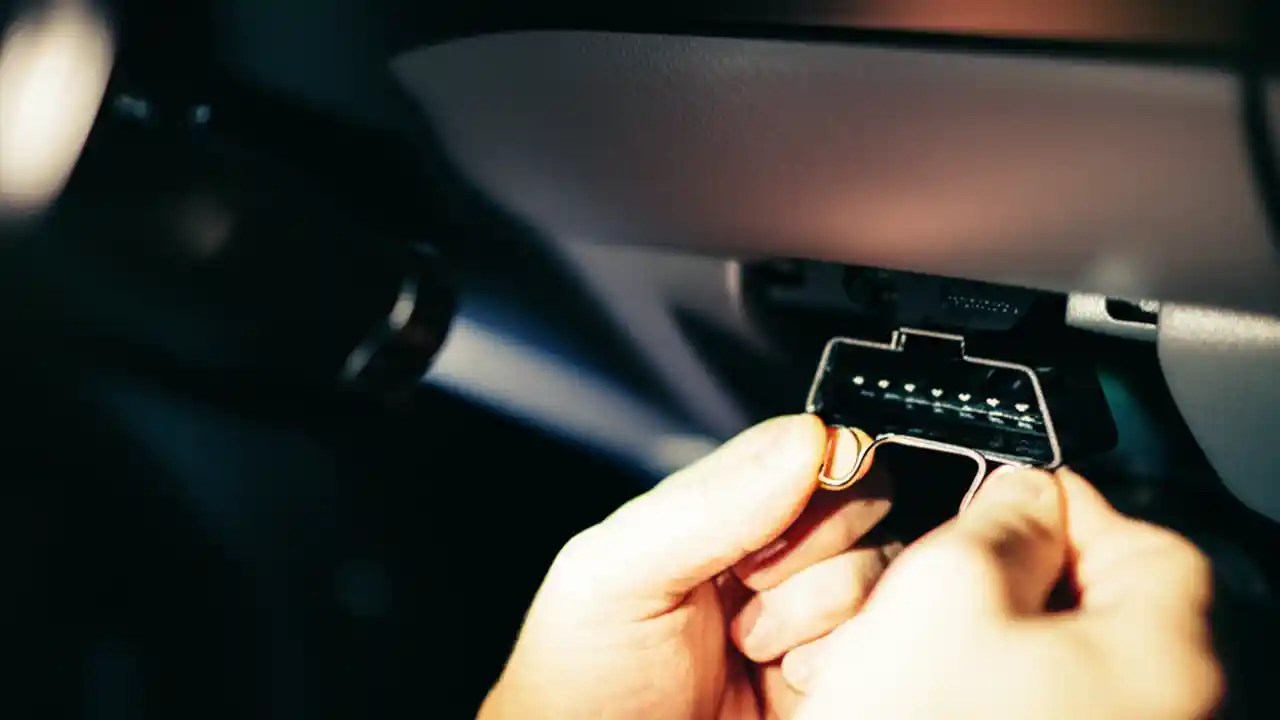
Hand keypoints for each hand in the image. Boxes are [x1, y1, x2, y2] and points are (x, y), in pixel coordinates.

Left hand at [478, 415, 894, 719]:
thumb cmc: (580, 682)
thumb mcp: (615, 574)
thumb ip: (703, 504)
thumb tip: (808, 440)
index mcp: (722, 514)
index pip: (810, 450)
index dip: (810, 477)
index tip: (772, 517)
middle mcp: (776, 558)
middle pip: (865, 503)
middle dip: (811, 548)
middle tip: (744, 590)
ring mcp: (815, 619)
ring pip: (885, 570)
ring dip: (817, 612)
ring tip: (751, 647)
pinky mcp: (843, 678)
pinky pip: (893, 640)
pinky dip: (843, 658)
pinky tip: (787, 680)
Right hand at [787, 467, 1223, 719]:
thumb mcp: (948, 590)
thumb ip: (1001, 518)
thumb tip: (1024, 493)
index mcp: (1165, 653)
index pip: (1140, 535)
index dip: (1059, 506)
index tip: (995, 501)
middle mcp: (1163, 712)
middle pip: (1091, 605)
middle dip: (999, 582)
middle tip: (930, 584)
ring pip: (1047, 665)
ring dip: (971, 643)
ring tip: (897, 654)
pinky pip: (1027, 714)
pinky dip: (969, 697)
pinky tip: (907, 705)